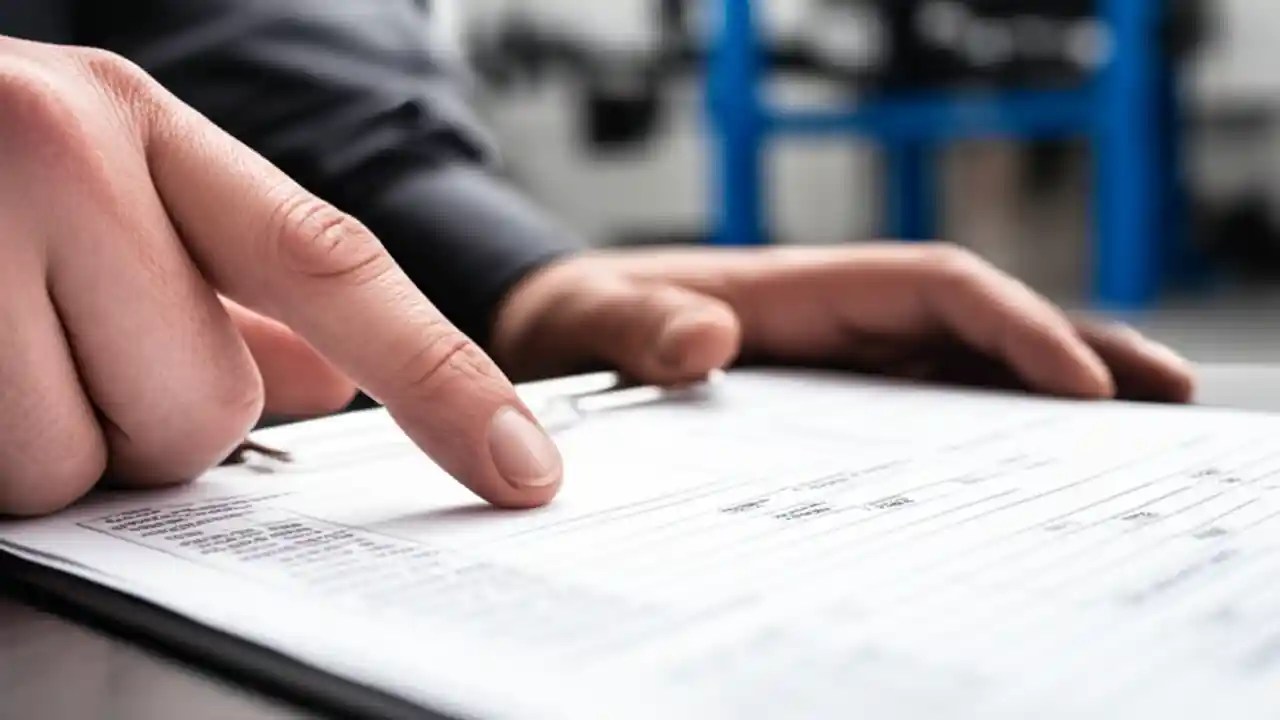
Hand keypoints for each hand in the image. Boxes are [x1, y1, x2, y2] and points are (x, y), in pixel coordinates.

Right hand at [0, 38, 561, 515]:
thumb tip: (334, 381)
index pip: (336, 266)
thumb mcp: (97, 184)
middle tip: (63, 345)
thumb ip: (225, 280)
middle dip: (147, 416)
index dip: (444, 381)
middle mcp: (56, 151)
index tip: (522, 468)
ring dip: (49, 442)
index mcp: (133, 119)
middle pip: (206, 411)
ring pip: (85, 463)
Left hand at [492, 245, 1194, 401]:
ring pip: (959, 368)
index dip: (1014, 325)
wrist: (545, 336)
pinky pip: (919, 409)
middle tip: (1163, 399)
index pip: (934, 288)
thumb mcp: (590, 319)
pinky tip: (1022, 470)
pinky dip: (982, 430)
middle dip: (1070, 353)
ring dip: (1043, 395)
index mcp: (799, 290)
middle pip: (974, 326)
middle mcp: (834, 322)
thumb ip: (639, 326)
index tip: (1079, 383)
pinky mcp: (824, 402)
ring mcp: (836, 363)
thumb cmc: (573, 320)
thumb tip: (710, 342)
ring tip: (1128, 437)